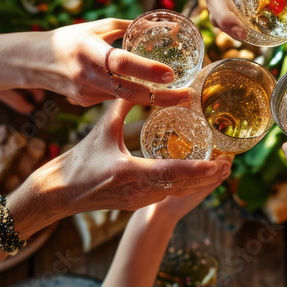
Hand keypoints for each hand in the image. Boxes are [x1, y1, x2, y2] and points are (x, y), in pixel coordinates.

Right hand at [31, 18, 189, 106]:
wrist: (36, 61)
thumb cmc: (73, 38)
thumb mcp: (100, 26)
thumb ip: (132, 27)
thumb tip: (168, 28)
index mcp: (89, 49)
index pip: (120, 62)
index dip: (146, 70)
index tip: (171, 74)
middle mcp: (86, 74)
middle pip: (128, 91)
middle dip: (160, 96)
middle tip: (186, 94)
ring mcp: (84, 93)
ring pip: (125, 98)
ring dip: (150, 96)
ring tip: (175, 92)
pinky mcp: (84, 103)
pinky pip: (114, 99)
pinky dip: (130, 94)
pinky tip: (141, 89)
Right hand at [35, 99, 232, 215]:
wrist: (58, 193)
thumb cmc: (78, 161)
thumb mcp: (103, 129)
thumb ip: (124, 105)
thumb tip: (140, 81)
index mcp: (129, 173)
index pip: (170, 173)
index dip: (196, 169)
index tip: (217, 164)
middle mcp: (137, 192)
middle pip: (181, 186)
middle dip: (207, 177)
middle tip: (228, 162)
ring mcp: (138, 202)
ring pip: (175, 192)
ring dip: (197, 182)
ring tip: (218, 167)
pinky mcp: (136, 205)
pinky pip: (166, 195)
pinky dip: (182, 185)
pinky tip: (194, 175)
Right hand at [201, 0, 268, 39]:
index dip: (226, 19)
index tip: (242, 32)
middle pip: (215, 15)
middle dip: (231, 30)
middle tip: (252, 39)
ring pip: (217, 18)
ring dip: (232, 30)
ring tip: (254, 37)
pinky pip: (223, 14)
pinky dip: (234, 24)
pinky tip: (252, 29)